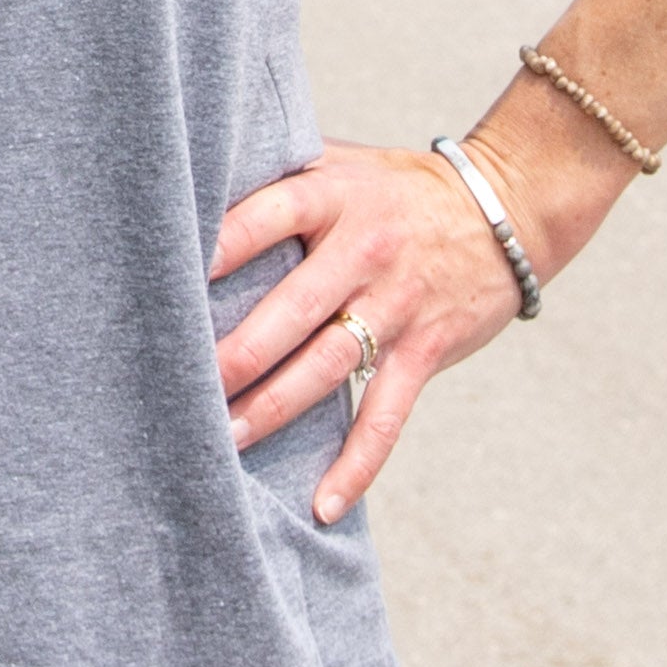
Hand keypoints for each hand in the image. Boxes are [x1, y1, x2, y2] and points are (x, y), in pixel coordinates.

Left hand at [210, 141, 523, 526]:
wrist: (502, 210)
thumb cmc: (391, 186)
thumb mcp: (336, 162)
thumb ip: (273, 172)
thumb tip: (185, 179)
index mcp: (331, 195)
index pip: (262, 219)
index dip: (215, 251)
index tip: (164, 284)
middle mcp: (362, 252)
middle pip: (287, 310)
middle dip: (232, 356)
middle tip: (175, 388)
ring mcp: (396, 306)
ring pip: (325, 368)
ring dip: (271, 410)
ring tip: (220, 440)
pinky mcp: (425, 351)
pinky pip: (386, 416)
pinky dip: (356, 464)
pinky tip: (322, 504)